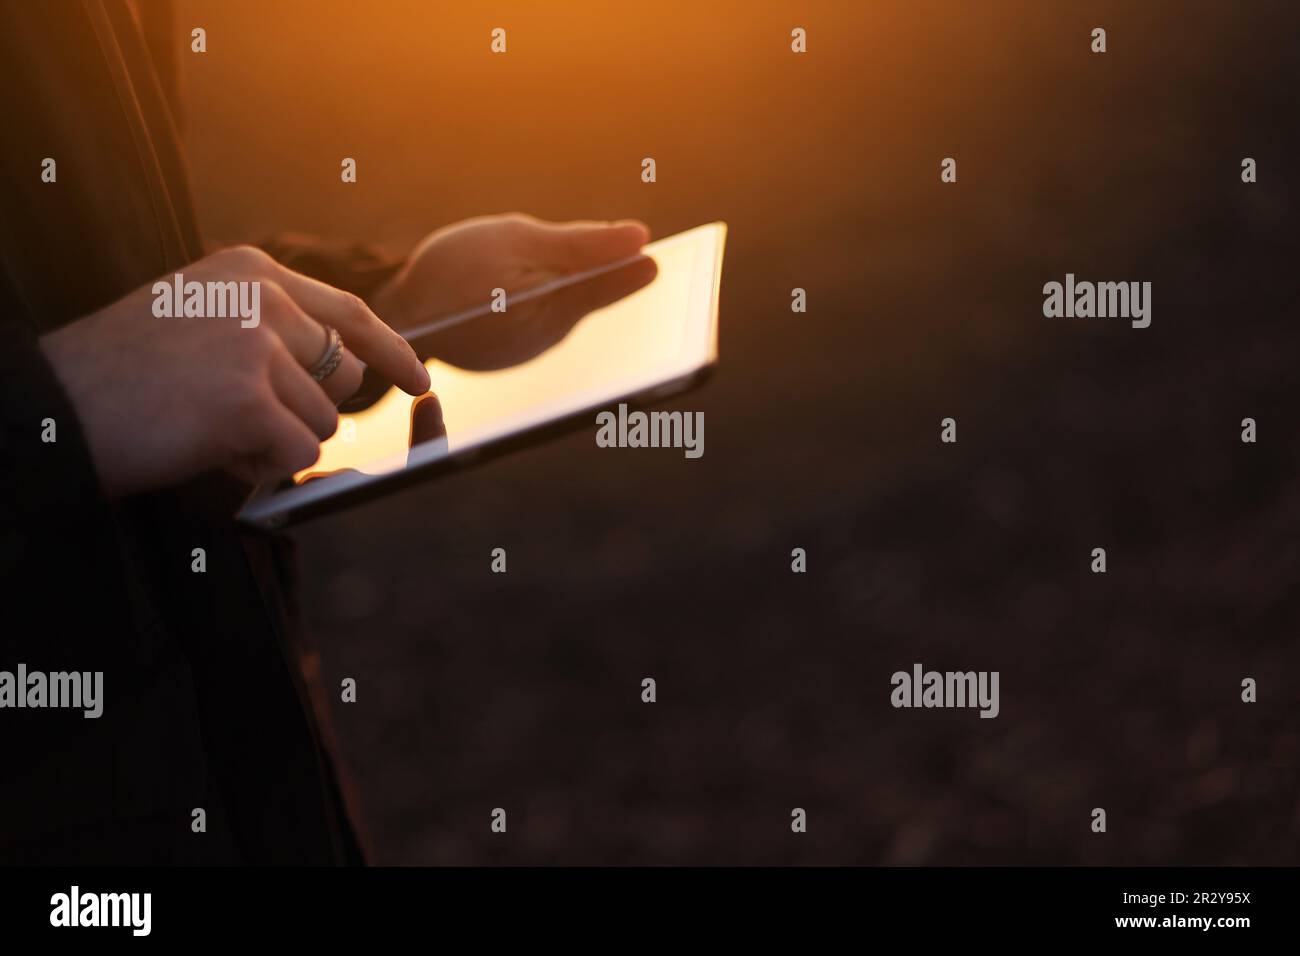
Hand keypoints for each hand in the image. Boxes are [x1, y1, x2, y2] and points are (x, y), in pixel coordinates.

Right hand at [39, 245, 429, 497]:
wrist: (53, 406)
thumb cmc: (120, 373)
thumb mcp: (198, 318)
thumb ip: (269, 327)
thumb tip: (347, 366)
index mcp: (252, 271)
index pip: (349, 313)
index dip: (393, 351)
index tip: (421, 378)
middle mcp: (263, 298)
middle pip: (340, 376)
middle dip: (305, 409)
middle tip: (237, 417)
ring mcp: (257, 346)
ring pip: (320, 422)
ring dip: (275, 441)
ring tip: (206, 427)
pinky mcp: (249, 400)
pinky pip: (296, 454)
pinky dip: (261, 467)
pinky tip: (209, 449)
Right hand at [369, 213, 649, 365]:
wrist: (401, 312)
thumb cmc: (453, 269)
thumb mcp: (515, 239)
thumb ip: (579, 243)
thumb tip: (640, 238)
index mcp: (541, 313)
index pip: (600, 292)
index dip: (630, 274)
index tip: (658, 260)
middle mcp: (547, 343)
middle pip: (591, 300)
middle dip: (607, 275)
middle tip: (636, 250)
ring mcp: (538, 352)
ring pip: (574, 308)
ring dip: (581, 284)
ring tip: (582, 263)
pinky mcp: (528, 353)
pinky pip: (555, 317)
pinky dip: (558, 296)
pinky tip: (553, 282)